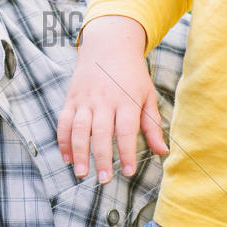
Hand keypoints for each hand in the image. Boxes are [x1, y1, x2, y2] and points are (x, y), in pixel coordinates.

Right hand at [56, 15, 167, 183]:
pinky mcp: (71, 98)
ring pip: (80, 128)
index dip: (127, 152)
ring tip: (81, 173)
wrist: (108, 46)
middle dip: (102, 158)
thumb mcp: (147, 96)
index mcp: (127, 100)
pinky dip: (63, 140)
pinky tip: (66, 157)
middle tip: (104, 180)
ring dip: (79, 152)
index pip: (127, 130)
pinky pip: (64, 121)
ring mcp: (85, 99)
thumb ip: (153, 125)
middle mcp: (105, 100)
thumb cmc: (132, 75)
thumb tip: (163, 152)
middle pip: (102, 132)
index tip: (129, 172)